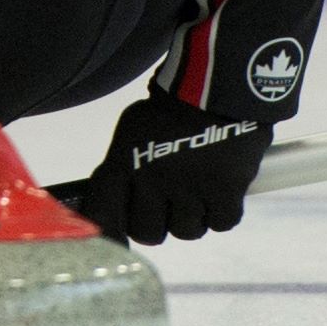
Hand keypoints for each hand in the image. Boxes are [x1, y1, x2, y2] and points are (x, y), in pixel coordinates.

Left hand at [57, 92, 269, 245]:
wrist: (218, 85)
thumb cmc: (171, 107)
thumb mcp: (132, 130)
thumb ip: (122, 168)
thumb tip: (116, 205)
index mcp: (123, 161)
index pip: (102, 213)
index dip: (108, 233)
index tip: (116, 240)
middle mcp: (151, 180)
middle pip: (147, 233)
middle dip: (157, 223)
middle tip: (166, 205)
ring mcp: (189, 189)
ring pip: (186, 232)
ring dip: (192, 217)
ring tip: (196, 190)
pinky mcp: (225, 192)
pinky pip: (220, 224)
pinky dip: (221, 212)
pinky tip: (219, 190)